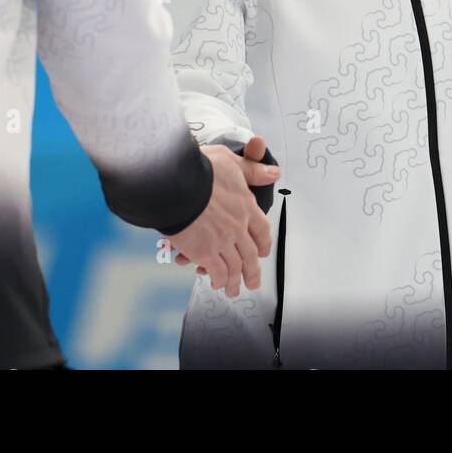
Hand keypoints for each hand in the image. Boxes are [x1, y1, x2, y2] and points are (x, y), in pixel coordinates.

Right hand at [165, 136, 279, 295]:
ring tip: (233, 290)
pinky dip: (218, 279)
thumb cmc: (199, 169)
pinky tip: (216, 283)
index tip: (263, 252)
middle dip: (252, 271)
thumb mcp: (230, 161)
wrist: (177, 183)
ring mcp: (222, 241)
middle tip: (253, 281)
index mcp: (245, 206)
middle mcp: (237, 226)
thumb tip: (274, 172)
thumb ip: (252, 170)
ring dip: (235, 281)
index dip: (264, 243)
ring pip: (235, 267)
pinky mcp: (204, 252)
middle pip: (250, 255)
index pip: (261, 229)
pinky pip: (216, 271)